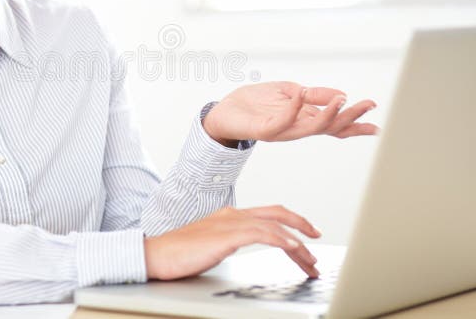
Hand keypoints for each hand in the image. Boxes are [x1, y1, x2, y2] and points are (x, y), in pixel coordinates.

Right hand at [144, 205, 321, 279]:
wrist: (157, 254)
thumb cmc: (180, 253)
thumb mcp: (213, 245)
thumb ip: (230, 241)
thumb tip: (244, 247)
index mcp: (230, 215)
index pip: (268, 213)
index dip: (291, 220)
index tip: (307, 235)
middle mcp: (233, 215)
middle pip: (277, 214)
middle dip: (302, 226)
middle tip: (318, 243)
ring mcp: (230, 223)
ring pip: (274, 228)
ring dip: (297, 245)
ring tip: (310, 261)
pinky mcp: (226, 236)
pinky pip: (262, 234)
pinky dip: (281, 240)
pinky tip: (292, 249)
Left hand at [203, 81, 379, 144]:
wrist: (225, 111)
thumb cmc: (255, 103)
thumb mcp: (289, 91)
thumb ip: (313, 94)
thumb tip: (339, 94)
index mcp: (304, 119)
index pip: (334, 125)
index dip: (355, 124)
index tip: (379, 125)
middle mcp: (297, 128)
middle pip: (329, 127)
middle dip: (350, 117)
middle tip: (368, 105)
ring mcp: (282, 131)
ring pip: (311, 128)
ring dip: (328, 114)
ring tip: (342, 99)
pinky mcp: (265, 131)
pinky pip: (283, 121)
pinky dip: (293, 108)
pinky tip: (301, 95)